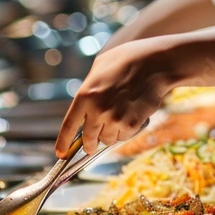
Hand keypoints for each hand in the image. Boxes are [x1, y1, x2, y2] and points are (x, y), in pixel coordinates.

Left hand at [55, 36, 177, 155]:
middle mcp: (97, 110)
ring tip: (117, 120)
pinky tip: (129, 117)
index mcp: (85, 95)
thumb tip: (86, 108)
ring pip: (107, 140)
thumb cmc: (126, 61)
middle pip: (89, 139)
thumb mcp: (98, 69)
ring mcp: (115, 119)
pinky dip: (124, 132)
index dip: (63, 142)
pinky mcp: (132, 124)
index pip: (69, 126)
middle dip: (89, 145)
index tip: (61, 153)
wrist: (154, 63)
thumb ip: (89, 90)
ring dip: (110, 135)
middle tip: (91, 146)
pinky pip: (124, 137)